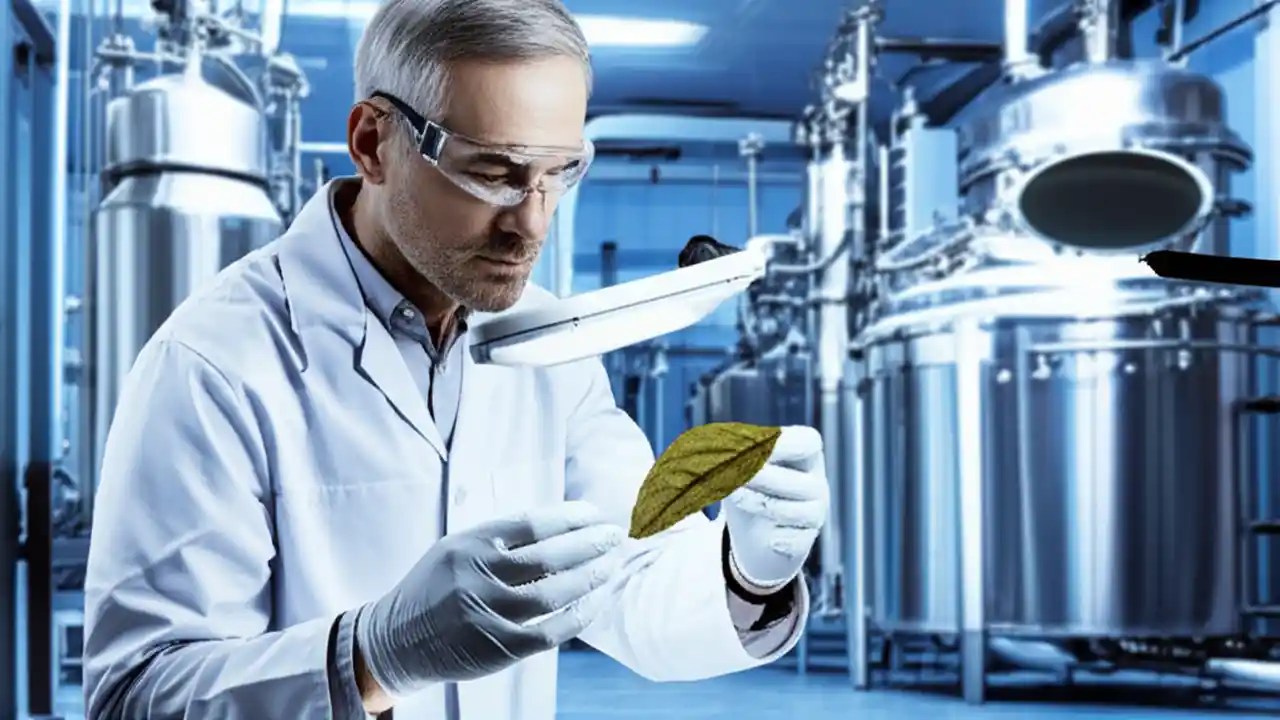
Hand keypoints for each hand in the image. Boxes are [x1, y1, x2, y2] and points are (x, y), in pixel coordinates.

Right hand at [354, 501, 626, 701]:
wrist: (396, 640)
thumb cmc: (438, 588)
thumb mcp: (458, 549)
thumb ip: (502, 539)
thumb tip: (564, 526)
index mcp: (469, 544)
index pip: (531, 523)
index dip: (570, 517)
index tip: (595, 513)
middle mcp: (476, 577)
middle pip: (548, 557)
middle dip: (590, 544)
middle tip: (616, 535)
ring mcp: (486, 615)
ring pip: (554, 593)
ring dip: (591, 577)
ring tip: (613, 564)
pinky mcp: (497, 649)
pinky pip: (550, 631)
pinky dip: (579, 615)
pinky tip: (596, 601)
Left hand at [723, 426, 828, 588]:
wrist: (754, 535)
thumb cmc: (747, 488)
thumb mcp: (737, 466)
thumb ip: (730, 453)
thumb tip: (706, 444)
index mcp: (805, 456)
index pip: (807, 442)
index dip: (782, 444)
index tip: (753, 446)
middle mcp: (816, 484)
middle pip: (792, 478)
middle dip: (758, 476)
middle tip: (727, 472)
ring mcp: (814, 515)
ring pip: (786, 510)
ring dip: (754, 502)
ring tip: (733, 495)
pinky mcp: (805, 543)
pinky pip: (788, 541)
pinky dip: (770, 538)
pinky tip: (765, 536)